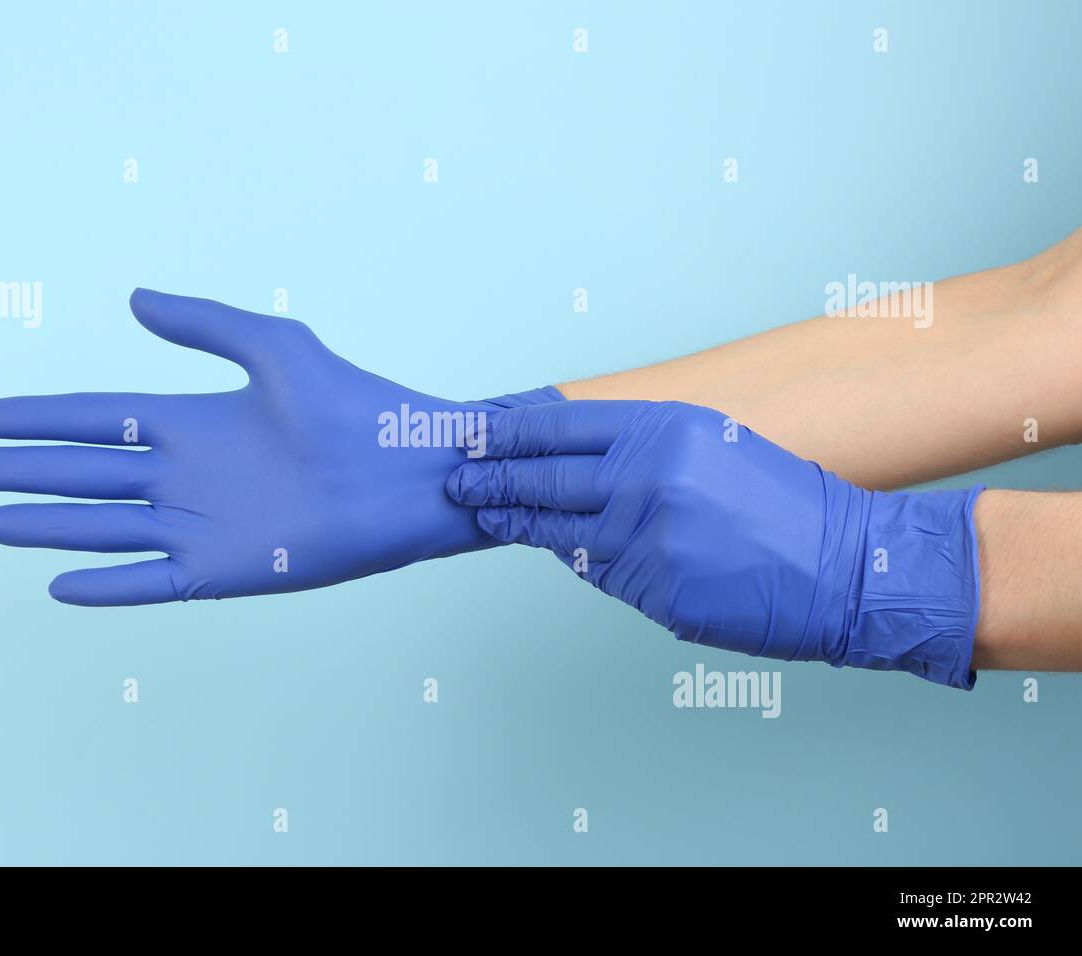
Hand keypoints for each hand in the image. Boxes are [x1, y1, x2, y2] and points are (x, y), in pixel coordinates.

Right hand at [0, 288, 558, 605]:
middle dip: (24, 470)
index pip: (97, 418)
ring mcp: (204, 524)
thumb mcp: (276, 348)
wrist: (410, 472)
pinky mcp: (227, 569)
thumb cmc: (355, 404)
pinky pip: (152, 581)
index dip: (41, 417)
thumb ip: (206, 325)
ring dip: (49, 524)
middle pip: (87, 472)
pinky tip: (59, 584)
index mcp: (194, 419)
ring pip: (107, 527)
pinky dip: (108, 586)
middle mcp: (189, 474)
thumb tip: (133, 298)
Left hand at [447, 400, 982, 687]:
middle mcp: (649, 479)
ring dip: (515, 521)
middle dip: (491, 478)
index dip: (508, 432)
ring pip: (559, 531)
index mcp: (665, 430)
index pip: (561, 425)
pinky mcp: (654, 593)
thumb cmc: (785, 502)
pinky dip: (575, 558)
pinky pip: (598, 573)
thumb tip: (571, 456)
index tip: (473, 433)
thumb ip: (642, 446)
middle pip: (543, 478)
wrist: (848, 569)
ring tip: (482, 511)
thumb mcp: (714, 444)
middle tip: (457, 478)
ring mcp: (648, 540)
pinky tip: (555, 548)